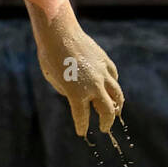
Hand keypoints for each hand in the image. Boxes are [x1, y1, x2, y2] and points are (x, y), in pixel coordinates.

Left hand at [34, 14, 123, 137]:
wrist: (59, 34)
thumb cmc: (50, 57)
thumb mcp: (54, 79)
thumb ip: (67, 91)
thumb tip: (80, 95)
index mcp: (77, 94)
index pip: (82, 117)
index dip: (82, 126)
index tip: (82, 132)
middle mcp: (93, 86)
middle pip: (107, 110)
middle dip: (106, 122)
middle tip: (104, 128)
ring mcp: (102, 73)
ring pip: (117, 94)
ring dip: (117, 106)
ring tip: (116, 112)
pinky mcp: (105, 62)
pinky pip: (114, 78)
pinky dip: (113, 86)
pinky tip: (111, 89)